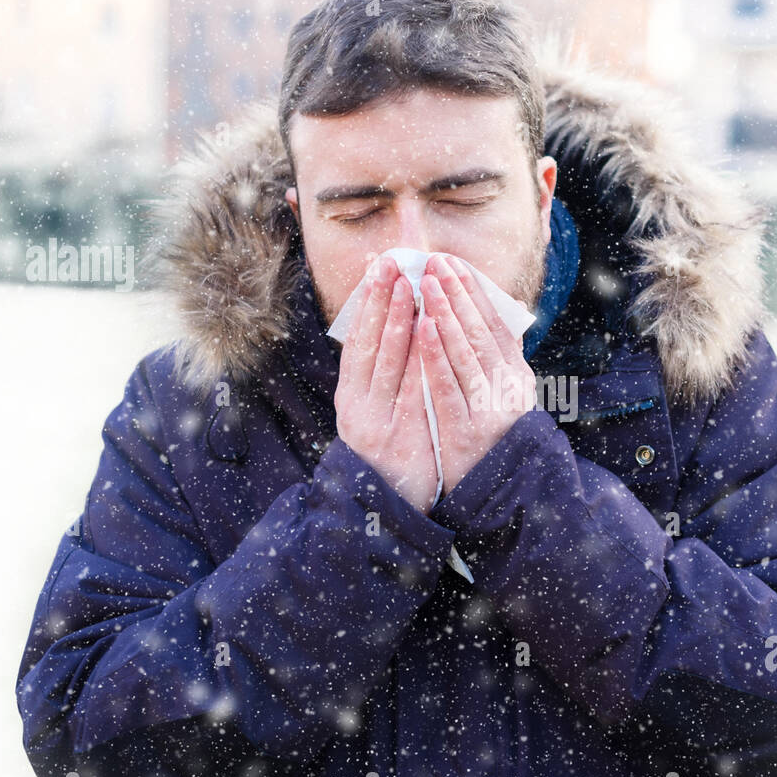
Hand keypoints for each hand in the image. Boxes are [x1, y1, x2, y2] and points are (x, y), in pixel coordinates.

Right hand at [334, 255, 438, 514]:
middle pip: (370, 344)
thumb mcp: (375, 417)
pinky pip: (411, 392)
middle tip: (392, 263)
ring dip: (398, 322)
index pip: (358, 340)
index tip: (378, 268)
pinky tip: (426, 337)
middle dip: (381, 301)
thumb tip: (394, 332)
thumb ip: (382, 381)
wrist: (382, 513)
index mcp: (350, 397)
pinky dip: (417, 362)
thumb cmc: (387, 459)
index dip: (368, 302)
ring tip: (409, 287)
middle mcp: (358, 406)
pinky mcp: (401, 438)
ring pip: (387, 363)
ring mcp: (377, 422)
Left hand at [417, 253, 537, 492]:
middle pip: (481, 331)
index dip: (475, 292)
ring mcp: (490, 409)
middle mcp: (509, 389)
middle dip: (456, 293)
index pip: (496, 324)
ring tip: (424, 283)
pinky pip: (449, 386)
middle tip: (434, 261)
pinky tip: (423, 328)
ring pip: (466, 352)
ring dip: (445, 313)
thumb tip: (500, 312)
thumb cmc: (497, 440)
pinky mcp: (468, 431)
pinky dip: (436, 355)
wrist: (505, 494)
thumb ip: (501, 359)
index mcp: (517, 376)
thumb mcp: (506, 397)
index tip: (454, 263)